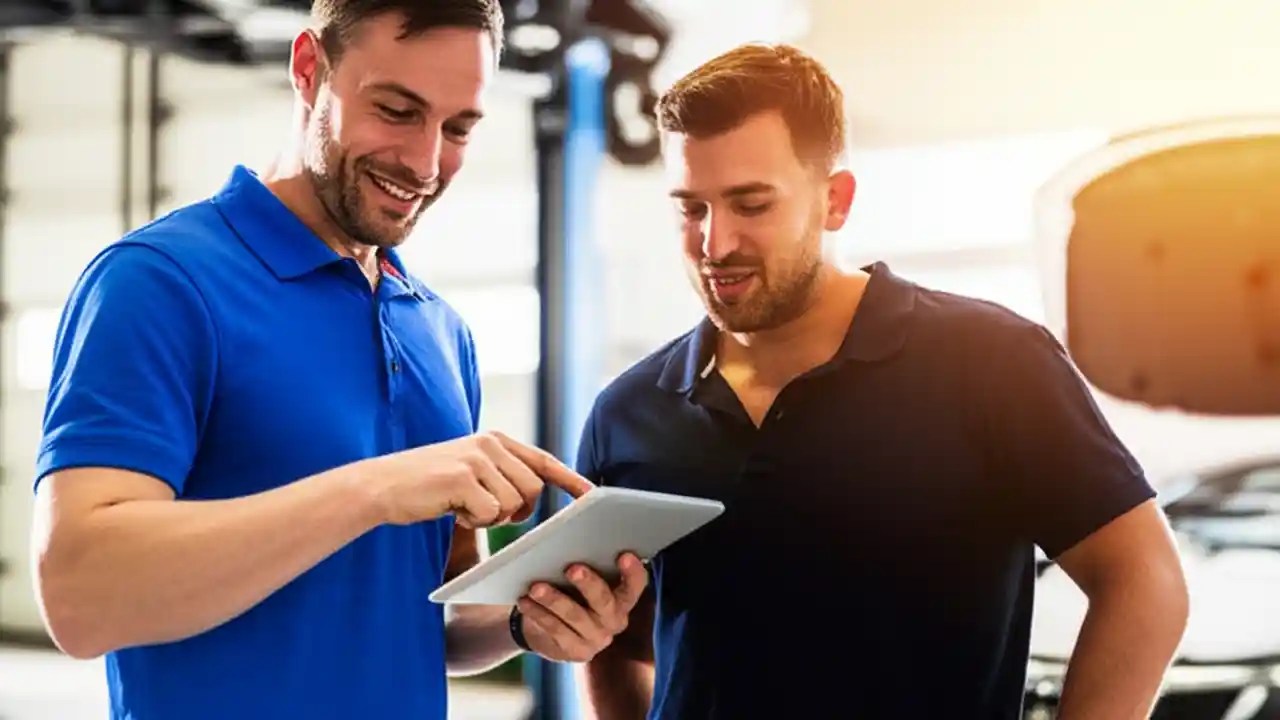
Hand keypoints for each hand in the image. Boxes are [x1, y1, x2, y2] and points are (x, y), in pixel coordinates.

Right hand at [367, 430, 593, 527]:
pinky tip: (452, 510)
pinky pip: (490, 513)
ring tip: (462, 507)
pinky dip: (474, 522)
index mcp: (495, 440)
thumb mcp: (469, 470)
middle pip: (533, 489)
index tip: (591, 495)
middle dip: (516, 511)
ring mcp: (477, 459)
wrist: (381, 486)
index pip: (543, 459)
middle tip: (482, 511)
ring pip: (514, 503)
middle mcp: (490, 443)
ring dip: (491, 516)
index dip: (569, 479)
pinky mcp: (463, 477)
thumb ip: (500, 475)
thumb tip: (531, 496)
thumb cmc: (427, 486)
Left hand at [517, 552, 648, 662]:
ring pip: (575, 616)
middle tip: (572, 568)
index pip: (635, 585)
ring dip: (554, 600)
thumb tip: (568, 546)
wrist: (549, 631)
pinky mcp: (576, 652)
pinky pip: (556, 631)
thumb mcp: (581, 583)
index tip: (624, 555)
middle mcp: (615, 620)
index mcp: (623, 599)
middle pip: (604, 601)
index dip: (633, 572)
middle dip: (588, 583)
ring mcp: (597, 639)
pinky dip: (539, 614)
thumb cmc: (570, 593)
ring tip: (536, 587)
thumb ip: (586, 568)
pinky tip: (525, 602)